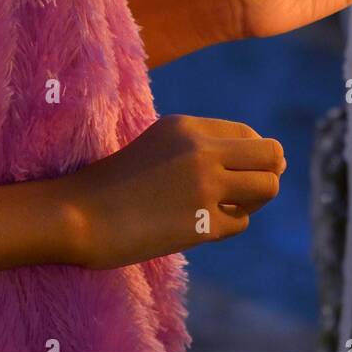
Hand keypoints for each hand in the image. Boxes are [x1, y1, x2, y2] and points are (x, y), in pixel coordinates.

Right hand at [65, 115, 284, 268]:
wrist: (79, 214)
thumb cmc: (117, 182)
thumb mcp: (160, 145)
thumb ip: (203, 146)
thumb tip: (272, 160)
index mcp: (189, 126)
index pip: (250, 135)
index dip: (253, 157)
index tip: (239, 173)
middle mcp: (202, 149)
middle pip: (271, 155)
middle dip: (267, 174)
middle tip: (246, 192)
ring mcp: (204, 185)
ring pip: (266, 187)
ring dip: (253, 201)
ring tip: (226, 207)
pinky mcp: (203, 223)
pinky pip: (240, 222)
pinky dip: (227, 225)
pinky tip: (200, 225)